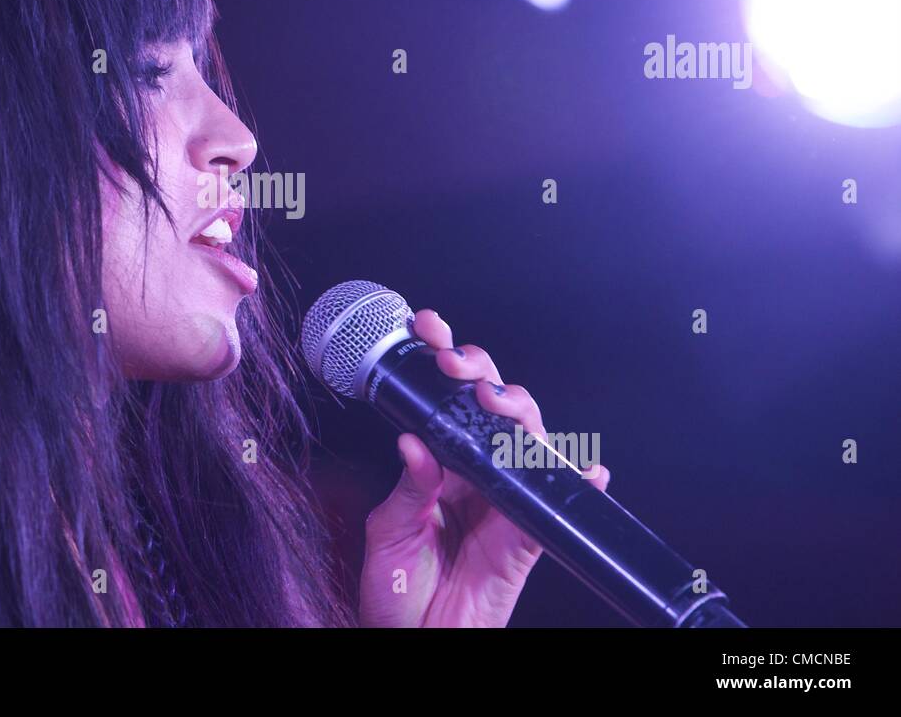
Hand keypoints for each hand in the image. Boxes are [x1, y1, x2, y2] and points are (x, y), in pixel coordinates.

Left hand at [357, 309, 609, 626]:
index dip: (444, 361)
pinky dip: (578, 483)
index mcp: (440, 465)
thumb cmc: (395, 590)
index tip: (428, 328)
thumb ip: (410, 487)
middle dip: (480, 372)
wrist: (414, 642)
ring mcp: (505, 501)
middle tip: (455, 365)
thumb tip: (416, 443)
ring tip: (497, 402)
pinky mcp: (528, 535)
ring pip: (528, 440)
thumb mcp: (389, 532)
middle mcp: (476, 474)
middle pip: (494, 407)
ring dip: (519, 412)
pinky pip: (559, 505)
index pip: (447, 401)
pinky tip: (583, 468)